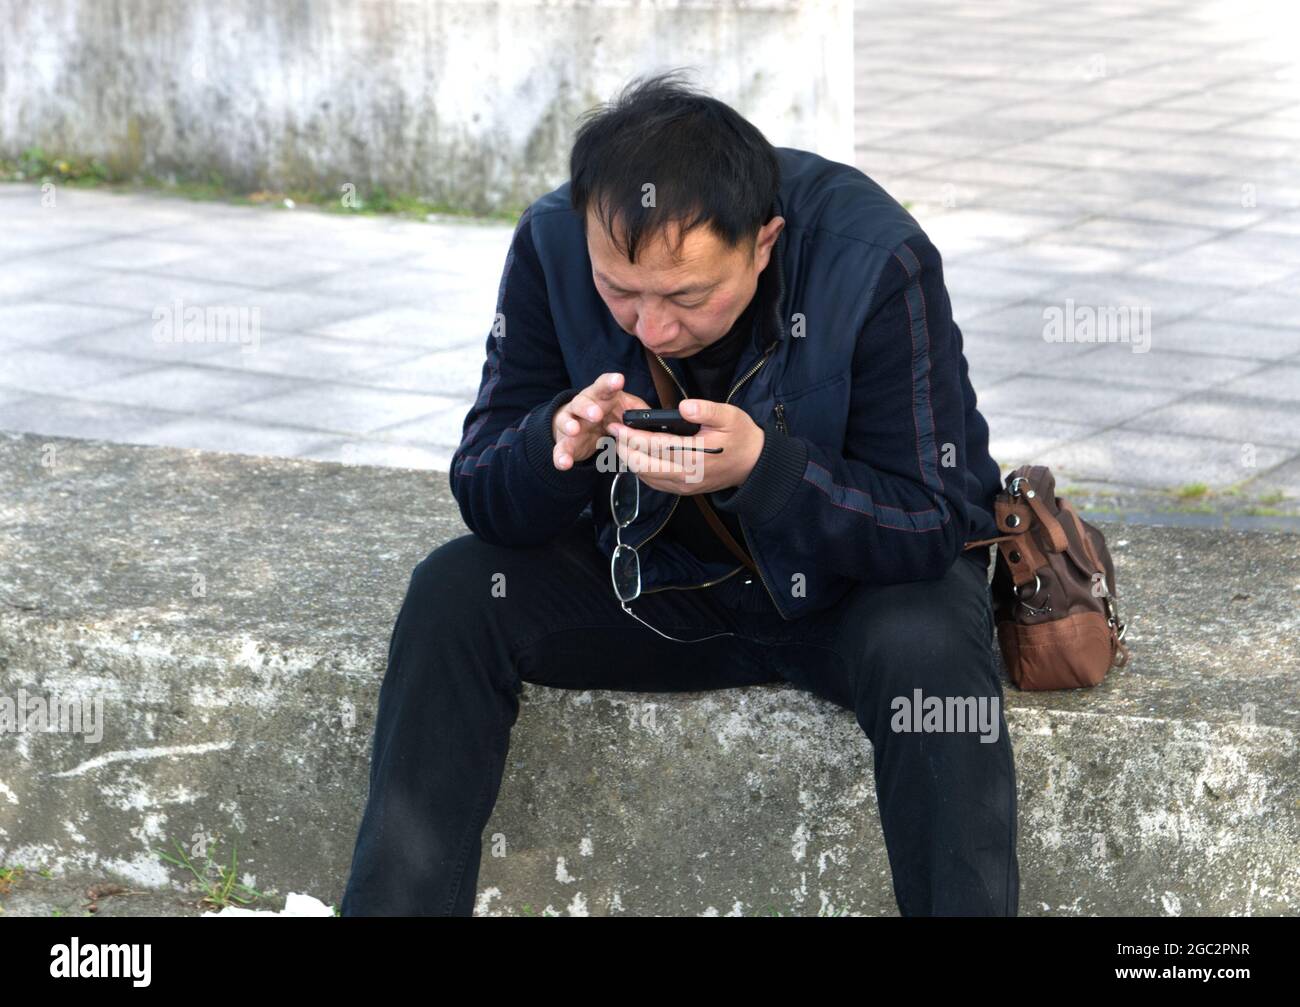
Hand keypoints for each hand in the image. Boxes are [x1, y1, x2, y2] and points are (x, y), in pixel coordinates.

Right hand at [552, 372, 650, 469]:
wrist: (579, 428)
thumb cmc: (608, 415)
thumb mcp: (625, 412)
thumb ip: (639, 414)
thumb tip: (657, 422)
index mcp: (601, 396)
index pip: (604, 385)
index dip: (610, 382)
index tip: (619, 380)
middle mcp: (583, 405)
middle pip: (582, 401)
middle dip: (589, 407)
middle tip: (597, 414)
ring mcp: (571, 422)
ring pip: (567, 420)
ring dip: (570, 425)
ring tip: (574, 430)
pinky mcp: (564, 441)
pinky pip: (560, 448)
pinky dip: (561, 456)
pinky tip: (563, 463)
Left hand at [605, 398, 764, 494]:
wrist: (753, 465)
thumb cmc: (741, 436)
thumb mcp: (730, 416)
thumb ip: (706, 410)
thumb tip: (684, 407)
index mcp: (697, 455)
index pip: (658, 446)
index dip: (634, 436)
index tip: (618, 425)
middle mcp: (687, 475)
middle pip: (646, 466)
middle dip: (625, 449)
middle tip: (613, 432)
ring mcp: (684, 486)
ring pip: (647, 477)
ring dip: (630, 461)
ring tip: (620, 442)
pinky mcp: (683, 490)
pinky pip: (655, 483)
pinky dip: (640, 471)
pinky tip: (635, 456)